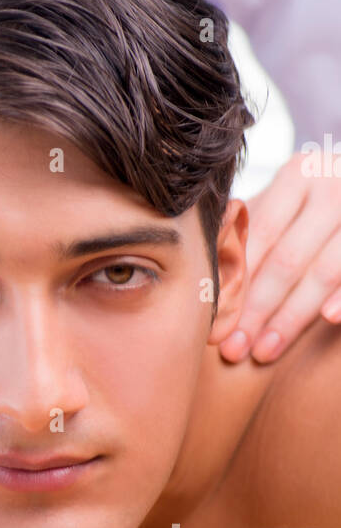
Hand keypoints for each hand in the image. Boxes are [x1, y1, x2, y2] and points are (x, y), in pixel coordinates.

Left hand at [220, 152, 340, 363]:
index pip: (262, 235)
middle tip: (232, 348)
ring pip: (325, 272)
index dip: (237, 279)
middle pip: (289, 259)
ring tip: (263, 351)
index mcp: (300, 175)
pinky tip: (327, 319)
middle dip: (257, 309)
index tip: (212, 320)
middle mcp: (335, 188)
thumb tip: (200, 269)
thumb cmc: (303, 207)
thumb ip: (243, 230)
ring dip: (292, 318)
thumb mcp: (274, 206)